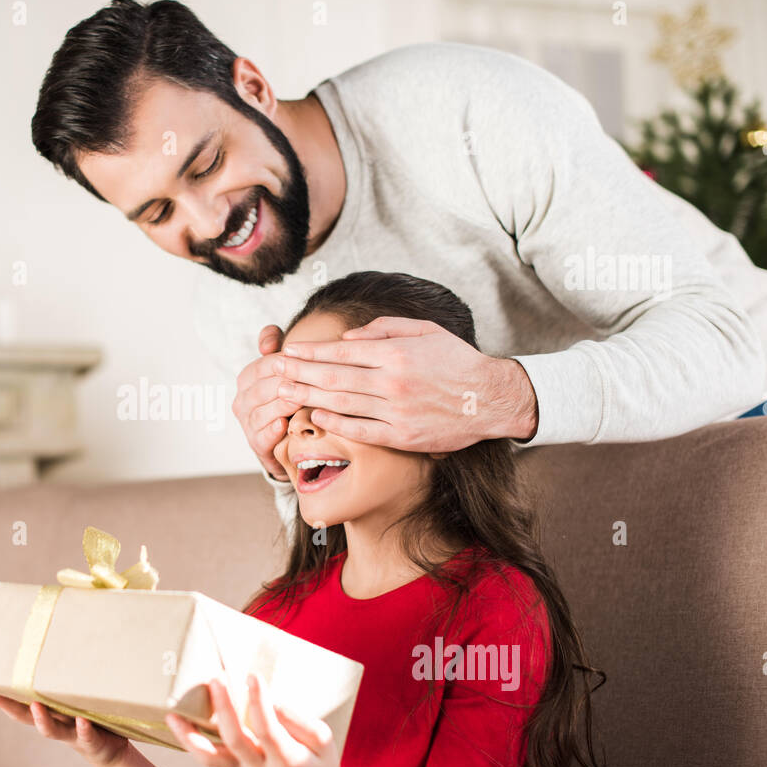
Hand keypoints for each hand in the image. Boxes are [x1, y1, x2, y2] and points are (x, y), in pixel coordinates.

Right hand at [0, 690, 129, 766]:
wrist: (112, 751)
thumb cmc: (94, 717)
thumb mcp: (81, 698)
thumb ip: (72, 682)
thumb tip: (67, 646)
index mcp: (50, 712)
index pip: (22, 705)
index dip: (5, 699)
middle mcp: (56, 723)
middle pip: (28, 717)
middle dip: (10, 707)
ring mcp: (72, 734)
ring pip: (53, 730)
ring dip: (43, 719)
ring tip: (36, 705)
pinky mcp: (92, 740)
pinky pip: (86, 735)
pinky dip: (83, 728)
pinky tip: (82, 720)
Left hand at [165, 674, 344, 766]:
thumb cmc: (320, 766)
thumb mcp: (323, 742)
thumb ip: (299, 721)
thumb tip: (271, 700)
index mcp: (287, 759)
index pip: (268, 729)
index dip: (259, 701)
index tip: (252, 676)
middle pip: (235, 740)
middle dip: (223, 708)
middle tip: (216, 678)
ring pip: (210, 758)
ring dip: (189, 735)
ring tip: (173, 713)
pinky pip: (208, 758)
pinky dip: (190, 741)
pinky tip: (177, 723)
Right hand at [232, 325, 301, 480]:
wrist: (289, 439)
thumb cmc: (288, 398)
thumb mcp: (283, 371)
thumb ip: (275, 348)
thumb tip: (267, 342)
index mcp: (247, 378)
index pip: (263, 366)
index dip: (286, 362)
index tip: (309, 359)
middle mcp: (242, 400)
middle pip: (261, 388)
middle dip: (285, 383)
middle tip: (310, 380)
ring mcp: (247, 423)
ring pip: (260, 412)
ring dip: (281, 406)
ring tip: (300, 400)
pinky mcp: (256, 444)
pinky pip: (262, 437)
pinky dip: (272, 431)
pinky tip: (284, 424)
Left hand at [277, 316, 538, 450]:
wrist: (490, 398)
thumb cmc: (455, 361)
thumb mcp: (424, 331)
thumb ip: (383, 329)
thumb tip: (345, 337)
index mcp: (396, 353)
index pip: (342, 351)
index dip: (311, 352)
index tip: (289, 351)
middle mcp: (393, 383)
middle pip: (334, 377)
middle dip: (300, 373)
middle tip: (276, 371)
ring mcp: (396, 412)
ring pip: (342, 403)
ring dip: (309, 397)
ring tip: (285, 392)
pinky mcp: (403, 436)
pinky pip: (360, 430)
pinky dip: (336, 423)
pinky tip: (316, 416)